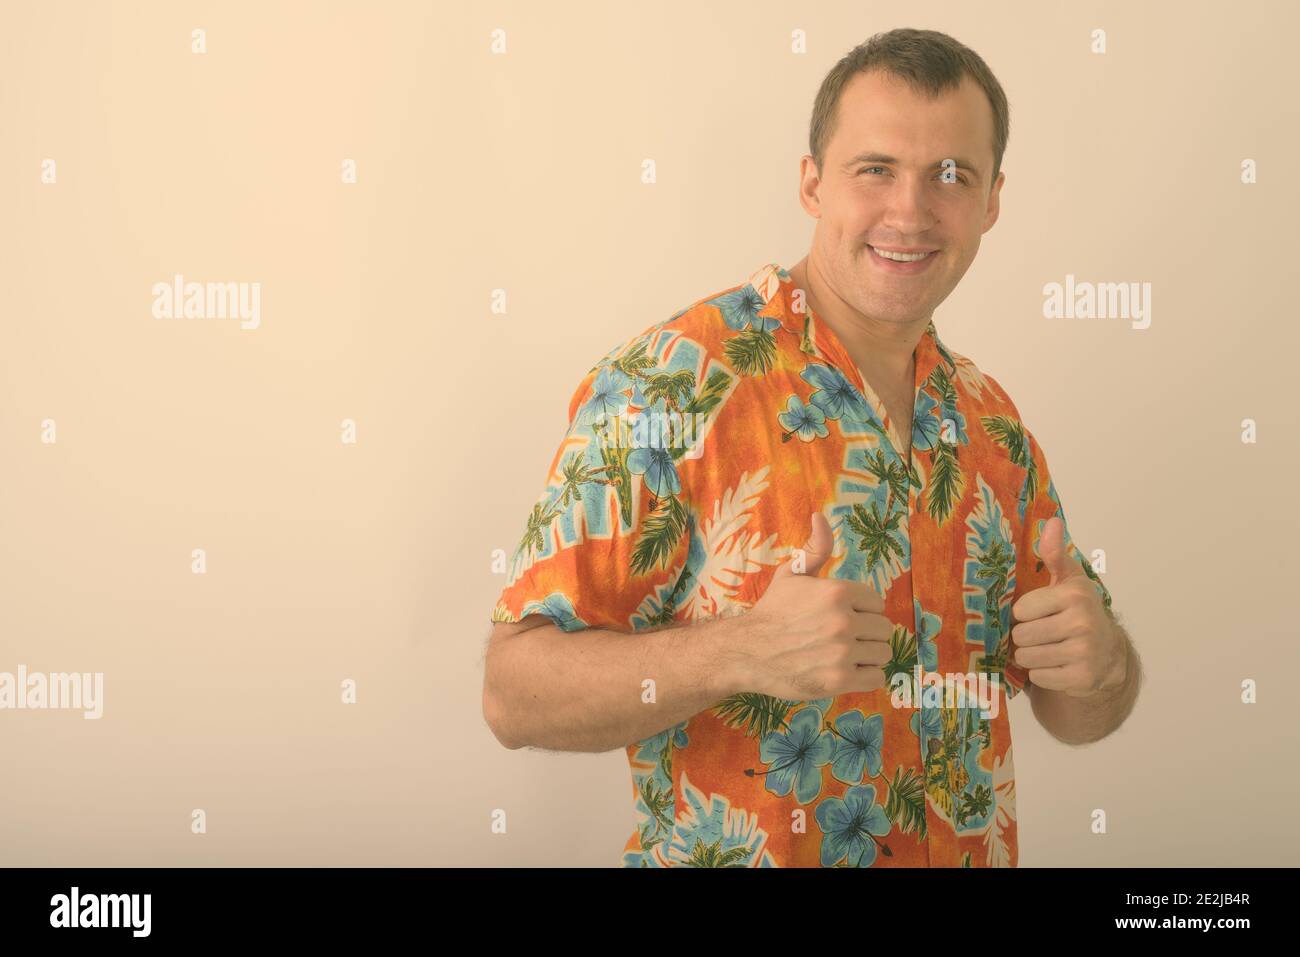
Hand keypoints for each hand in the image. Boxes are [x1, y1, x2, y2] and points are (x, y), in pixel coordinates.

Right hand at [741, 512, 893, 699]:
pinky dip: (865, 676)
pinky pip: (876, 677)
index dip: (862, 610)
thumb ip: (815, 549)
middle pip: (884, 628)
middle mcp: (843, 620)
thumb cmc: (772, 612)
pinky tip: (847, 670)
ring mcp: (842, 652)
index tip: (843, 616)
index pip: (877, 602)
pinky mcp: (839, 680)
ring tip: (846, 654)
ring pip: (882, 653)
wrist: (746, 651)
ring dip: (868, 655)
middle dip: (867, 633)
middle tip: (844, 638)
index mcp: (837, 591)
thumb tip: (820, 516)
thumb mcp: (791, 575)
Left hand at [1010, 516, 1125, 697]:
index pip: (1021, 610)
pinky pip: (1039, 677)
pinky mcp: (1082, 678)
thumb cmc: (1077, 613)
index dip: (1024, 615)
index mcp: (1075, 595)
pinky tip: (1058, 666)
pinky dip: (1043, 674)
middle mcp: (1082, 622)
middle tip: (1041, 635)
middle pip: (1021, 636)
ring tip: (1048, 649)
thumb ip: (1055, 554)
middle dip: (1025, 638)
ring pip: (1027, 658)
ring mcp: (1084, 652)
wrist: (1107, 655)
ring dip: (1031, 657)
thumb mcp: (1067, 582)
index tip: (1038, 614)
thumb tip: (1052, 521)